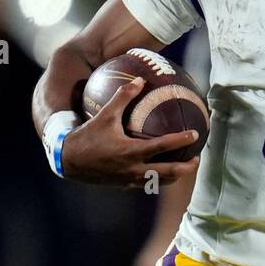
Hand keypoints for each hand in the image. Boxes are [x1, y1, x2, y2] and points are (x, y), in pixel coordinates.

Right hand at [61, 78, 199, 187]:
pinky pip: (148, 184)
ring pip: (161, 181)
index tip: (196, 134)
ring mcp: (130, 180)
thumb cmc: (87, 136)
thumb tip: (139, 80)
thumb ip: (122, 97)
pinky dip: (160, 178)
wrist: (67, 162)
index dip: (181, 141)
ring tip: (185, 166)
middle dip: (187, 167)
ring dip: (176, 175)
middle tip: (197, 158)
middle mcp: (133, 169)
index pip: (163, 146)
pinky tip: (163, 169)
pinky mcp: (125, 185)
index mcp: (131, 151)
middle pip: (170, 172)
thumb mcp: (104, 115)